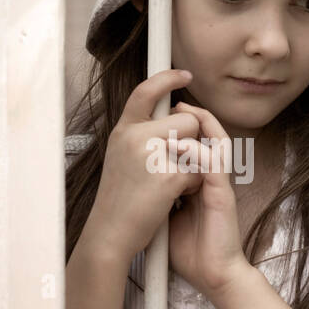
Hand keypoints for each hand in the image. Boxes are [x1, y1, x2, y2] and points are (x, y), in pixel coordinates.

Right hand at [85, 68, 205, 263]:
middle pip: (186, 120)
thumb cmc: (118, 201)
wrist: (110, 233)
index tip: (184, 75)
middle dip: (190, 142)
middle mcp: (135, 136)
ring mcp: (152, 155)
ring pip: (196, 144)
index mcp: (123, 130)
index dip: (167, 79)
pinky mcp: (168, 176)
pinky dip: (192, 186)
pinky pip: (199, 170)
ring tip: (169, 183)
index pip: (146, 91)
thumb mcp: (120, 156)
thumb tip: (169, 116)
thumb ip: (140, 135)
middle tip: (171, 166)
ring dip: (193, 163)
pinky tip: (172, 198)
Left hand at [166, 102, 250, 299]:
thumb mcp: (166, 211)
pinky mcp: (223, 194)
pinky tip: (179, 146)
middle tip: (171, 103)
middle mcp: (210, 177)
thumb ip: (158, 191)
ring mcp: (219, 183)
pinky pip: (214, 162)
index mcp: (198, 179)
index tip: (162, 107)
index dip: (182, 121)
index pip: (194, 140)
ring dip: (198, 123)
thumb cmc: (190, 249)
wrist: (212, 274)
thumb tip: (135, 175)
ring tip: (181, 110)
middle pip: (207, 132)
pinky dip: (196, 150)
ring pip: (216, 140)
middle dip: (189, 114)